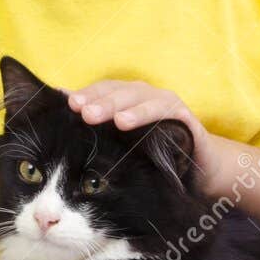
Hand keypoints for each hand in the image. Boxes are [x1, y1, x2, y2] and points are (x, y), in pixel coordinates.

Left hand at [63, 79, 230, 195]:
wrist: (197, 169)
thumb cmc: (152, 153)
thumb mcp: (122, 142)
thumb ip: (98, 124)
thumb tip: (62, 102)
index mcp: (129, 98)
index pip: (105, 89)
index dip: (87, 94)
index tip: (68, 105)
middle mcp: (146, 96)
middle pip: (120, 92)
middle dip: (100, 101)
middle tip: (82, 112)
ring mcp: (167, 104)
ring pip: (142, 98)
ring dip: (123, 106)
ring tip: (109, 118)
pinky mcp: (186, 118)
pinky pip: (166, 112)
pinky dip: (148, 114)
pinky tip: (130, 122)